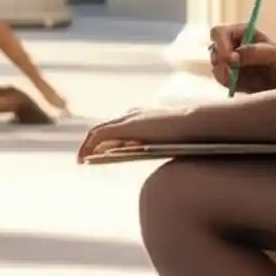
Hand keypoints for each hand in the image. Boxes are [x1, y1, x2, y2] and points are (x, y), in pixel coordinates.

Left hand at [76, 108, 190, 162]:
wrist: (194, 124)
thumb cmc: (190, 134)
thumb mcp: (172, 141)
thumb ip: (158, 145)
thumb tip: (155, 161)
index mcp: (145, 116)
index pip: (122, 126)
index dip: (111, 138)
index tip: (104, 150)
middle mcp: (134, 114)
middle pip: (107, 127)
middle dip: (94, 142)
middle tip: (86, 157)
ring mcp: (128, 119)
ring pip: (99, 131)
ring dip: (88, 145)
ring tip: (82, 160)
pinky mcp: (124, 127)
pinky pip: (99, 136)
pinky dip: (88, 146)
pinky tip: (84, 160)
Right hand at [209, 23, 275, 93]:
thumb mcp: (274, 55)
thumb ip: (253, 53)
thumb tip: (232, 58)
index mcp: (241, 32)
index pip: (219, 33)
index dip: (220, 44)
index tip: (228, 59)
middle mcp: (233, 45)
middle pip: (213, 50)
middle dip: (220, 63)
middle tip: (233, 74)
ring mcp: (232, 62)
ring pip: (216, 68)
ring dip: (225, 75)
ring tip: (243, 80)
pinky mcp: (234, 77)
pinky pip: (223, 81)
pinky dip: (231, 84)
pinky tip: (247, 85)